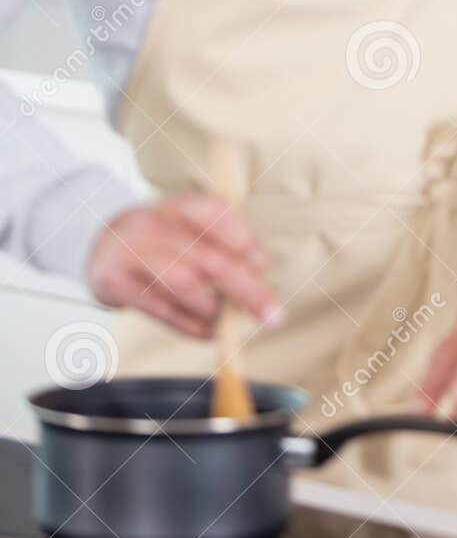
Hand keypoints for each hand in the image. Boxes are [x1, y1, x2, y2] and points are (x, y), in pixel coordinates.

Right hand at [87, 194, 282, 338]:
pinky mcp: (113, 280)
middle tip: (274, 317)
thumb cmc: (164, 242)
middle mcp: (155, 223)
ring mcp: (130, 250)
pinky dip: (189, 325)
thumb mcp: (192, 232)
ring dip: (213, 308)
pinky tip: (207, 332)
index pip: (214, 211)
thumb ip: (226, 246)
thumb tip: (259, 265)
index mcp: (180, 206)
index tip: (261, 263)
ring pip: (182, 282)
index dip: (242, 237)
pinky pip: (158, 307)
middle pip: (208, 257)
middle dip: (246, 290)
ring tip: (226, 323)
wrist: (101, 246)